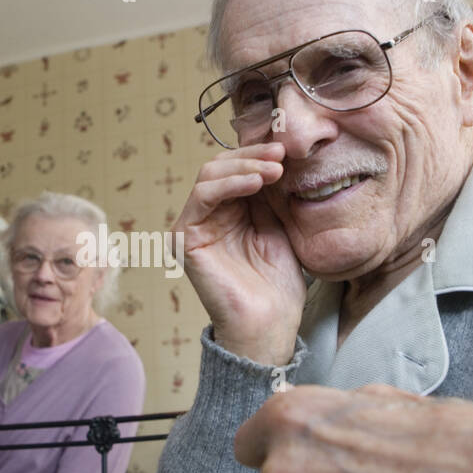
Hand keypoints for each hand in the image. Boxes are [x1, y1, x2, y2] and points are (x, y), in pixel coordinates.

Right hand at [173, 142, 305, 363]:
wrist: (269, 321)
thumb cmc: (278, 284)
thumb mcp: (280, 226)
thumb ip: (270, 194)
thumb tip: (276, 153)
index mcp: (228, 213)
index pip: (236, 169)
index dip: (258, 154)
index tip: (287, 150)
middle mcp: (207, 216)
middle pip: (220, 166)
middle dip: (252, 155)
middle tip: (282, 155)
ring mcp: (193, 226)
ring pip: (209, 174)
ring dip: (245, 165)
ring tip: (275, 169)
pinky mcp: (185, 237)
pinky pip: (203, 195)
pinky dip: (230, 182)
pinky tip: (257, 181)